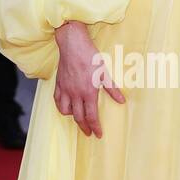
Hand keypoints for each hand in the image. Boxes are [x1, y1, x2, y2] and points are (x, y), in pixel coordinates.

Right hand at [54, 19, 124, 137]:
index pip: (91, 116)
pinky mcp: (58, 84)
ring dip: (72, 117)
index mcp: (88, 92)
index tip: (98, 134)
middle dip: (84, 127)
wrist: (73, 44)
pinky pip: (57, 101)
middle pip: (78, 117)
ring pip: (65, 111)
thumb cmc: (90, 56)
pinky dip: (61, 107)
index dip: (95, 127)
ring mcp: (65, 90)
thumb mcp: (104, 72)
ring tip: (78, 118)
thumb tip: (122, 101)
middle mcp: (75, 94)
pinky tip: (66, 107)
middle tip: (89, 132)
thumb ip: (112, 89)